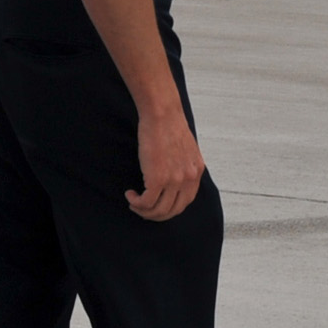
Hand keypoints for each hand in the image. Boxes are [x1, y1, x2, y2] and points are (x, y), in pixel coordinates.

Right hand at [128, 106, 207, 221]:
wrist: (162, 112)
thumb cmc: (169, 124)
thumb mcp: (186, 147)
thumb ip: (183, 164)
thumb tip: (172, 176)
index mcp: (197, 171)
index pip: (186, 201)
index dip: (169, 207)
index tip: (156, 204)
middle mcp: (189, 178)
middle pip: (173, 210)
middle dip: (156, 214)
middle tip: (142, 208)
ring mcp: (174, 180)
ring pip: (158, 210)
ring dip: (143, 210)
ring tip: (134, 201)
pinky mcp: (158, 178)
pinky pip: (146, 202)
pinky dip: (136, 203)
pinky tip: (130, 194)